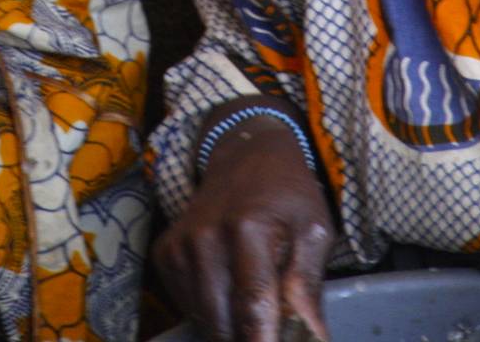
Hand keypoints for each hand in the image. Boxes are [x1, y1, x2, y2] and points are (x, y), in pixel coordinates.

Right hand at [152, 111, 333, 341]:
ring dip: (231, 326)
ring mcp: (180, 246)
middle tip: (272, 329)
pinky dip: (211, 310)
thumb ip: (308, 287)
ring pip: (205, 320)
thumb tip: (311, 337)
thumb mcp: (314, 232)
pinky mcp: (165, 254)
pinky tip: (229, 288)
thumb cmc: (286, 196)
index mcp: (247, 228)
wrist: (243, 156)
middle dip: (251, 337)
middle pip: (224, 322)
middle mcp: (205, 237)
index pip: (253, 306)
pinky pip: (187, 305)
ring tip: (255, 305)